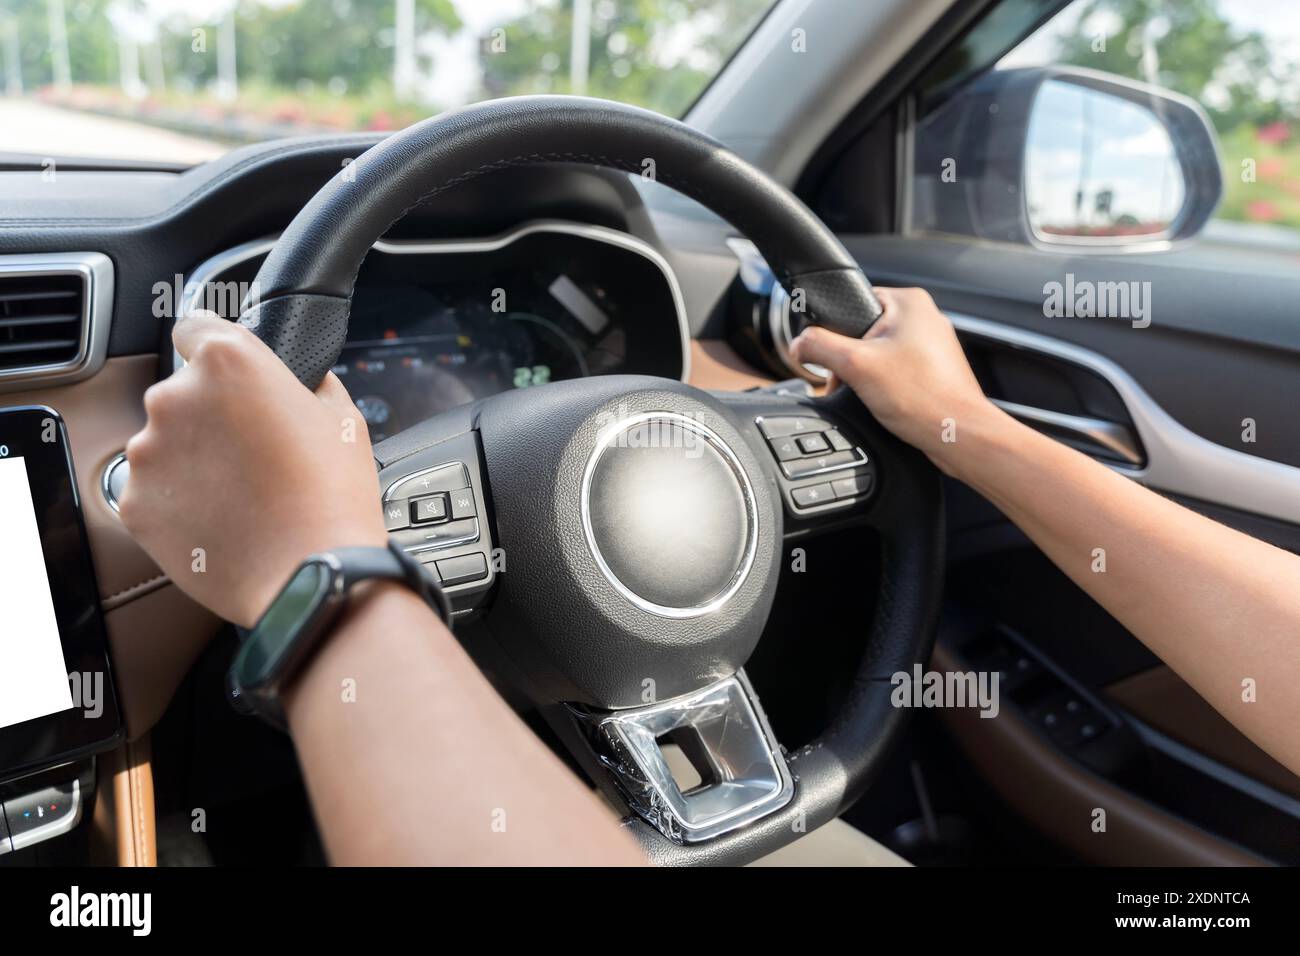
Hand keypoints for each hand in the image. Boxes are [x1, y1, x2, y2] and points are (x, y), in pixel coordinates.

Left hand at [119, 312, 386, 627]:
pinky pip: (154, 490)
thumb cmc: (331, 498)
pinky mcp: (135, 502)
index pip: (196, 325)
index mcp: (229, 364)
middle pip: (182, 393)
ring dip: (193, 459)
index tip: (225, 373)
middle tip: (253, 452)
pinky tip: (221, 518)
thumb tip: (304, 381)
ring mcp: (149, 452)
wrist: (310, 574)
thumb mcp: (343, 418)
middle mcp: (177, 398)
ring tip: (240, 493)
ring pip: (165, 443)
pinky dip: (179, 501)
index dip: (214, 348)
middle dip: (211, 416)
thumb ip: (310, 384)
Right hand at [790, 286, 1002, 473]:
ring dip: (865, 376)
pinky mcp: (932, 369)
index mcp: (909, 302)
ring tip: (874, 394)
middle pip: (862, 331)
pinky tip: (888, 401)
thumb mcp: (856, 366)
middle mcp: (923, 317)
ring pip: (877, 353)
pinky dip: (883, 386)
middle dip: (849, 361)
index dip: (835, 332)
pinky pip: (894, 370)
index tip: (836, 358)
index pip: (853, 303)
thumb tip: (799, 344)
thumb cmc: (924, 399)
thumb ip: (820, 347)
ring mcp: (930, 344)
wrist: (958, 435)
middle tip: (853, 382)